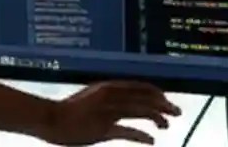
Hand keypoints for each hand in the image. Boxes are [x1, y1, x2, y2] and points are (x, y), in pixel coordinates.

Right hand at [37, 81, 180, 144]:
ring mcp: (108, 111)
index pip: (141, 87)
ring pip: (141, 111)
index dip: (157, 94)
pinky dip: (143, 136)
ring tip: (166, 126)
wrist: (50, 119)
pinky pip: (129, 132)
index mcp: (109, 86)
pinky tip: (151, 141)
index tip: (166, 101)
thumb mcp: (92, 96)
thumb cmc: (69, 110)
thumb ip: (110, 97)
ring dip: (157, 118)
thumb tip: (126, 100)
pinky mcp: (103, 128)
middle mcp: (111, 95)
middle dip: (164, 105)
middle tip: (177, 112)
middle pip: (145, 98)